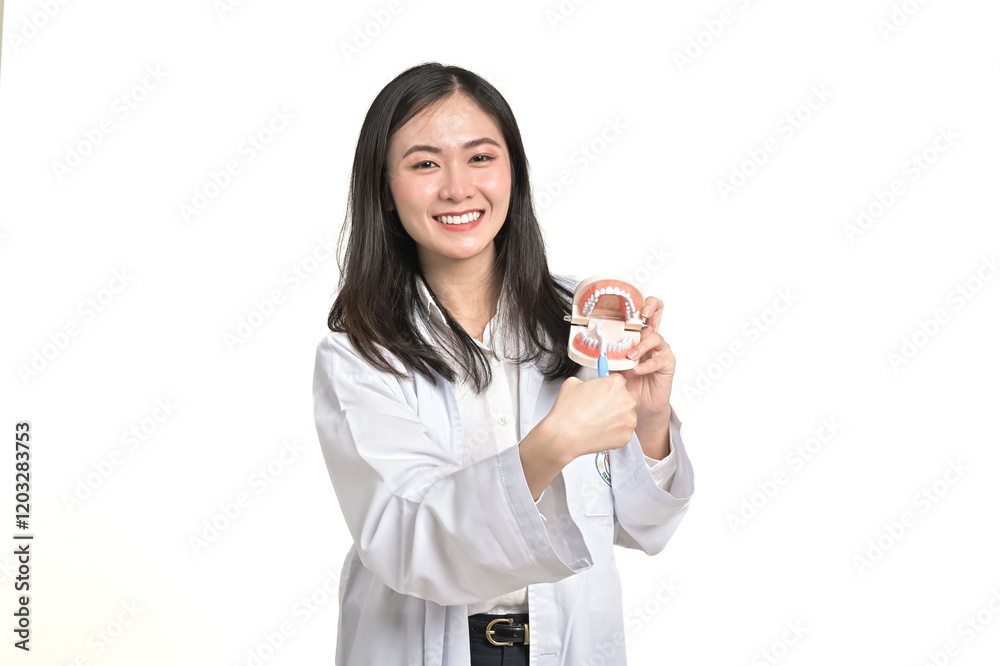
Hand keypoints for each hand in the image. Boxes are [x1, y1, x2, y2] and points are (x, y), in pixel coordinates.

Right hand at [543, 374, 638, 459]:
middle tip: (604, 408)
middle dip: (620, 401)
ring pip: (629, 416)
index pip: (621, 381)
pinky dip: (615, 432)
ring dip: (619, 417)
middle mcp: (626, 400)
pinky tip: (601, 431)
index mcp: (616, 384)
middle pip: (630, 397)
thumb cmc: (567, 411)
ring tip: (600, 421)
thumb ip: (589, 382)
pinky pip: (625, 431)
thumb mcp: (574, 383)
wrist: (564, 435)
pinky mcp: (626, 436)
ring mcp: (628, 420)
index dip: (611, 387)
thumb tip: (591, 386)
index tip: (605, 392)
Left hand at [618, 296, 674, 455]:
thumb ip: (609, 353)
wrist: (641, 403)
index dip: (641, 302)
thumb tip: (592, 346)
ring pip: (655, 338)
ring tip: (630, 356)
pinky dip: (646, 365)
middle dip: (651, 307)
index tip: (631, 303)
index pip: (642, 311)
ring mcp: (661, 349)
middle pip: (657, 311)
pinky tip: (637, 370)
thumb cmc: (629, 381)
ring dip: (641, 346)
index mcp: (638, 334)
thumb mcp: (615, 363)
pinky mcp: (667, 363)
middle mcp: (651, 338)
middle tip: (643, 314)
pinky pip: (659, 360)